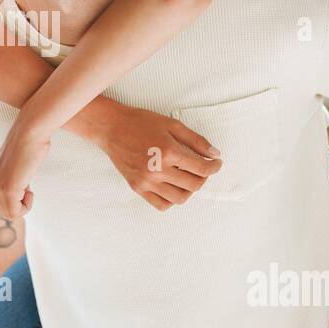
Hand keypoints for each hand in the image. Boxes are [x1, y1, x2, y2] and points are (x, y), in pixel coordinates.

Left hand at [0, 120, 50, 218]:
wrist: (30, 132)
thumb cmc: (30, 144)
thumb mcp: (17, 163)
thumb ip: (13, 176)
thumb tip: (21, 187)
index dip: (16, 197)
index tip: (24, 182)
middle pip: (3, 210)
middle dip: (19, 204)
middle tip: (27, 186)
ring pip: (9, 214)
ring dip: (23, 205)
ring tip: (28, 186)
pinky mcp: (8, 189)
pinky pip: (16, 213)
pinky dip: (27, 205)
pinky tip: (30, 188)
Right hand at [93, 104, 221, 210]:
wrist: (112, 128)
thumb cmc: (141, 123)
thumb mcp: (172, 125)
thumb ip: (196, 140)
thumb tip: (215, 154)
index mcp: (169, 152)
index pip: (201, 168)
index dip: (214, 167)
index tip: (216, 163)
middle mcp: (158, 170)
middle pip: (194, 185)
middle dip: (204, 177)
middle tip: (202, 169)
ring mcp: (147, 182)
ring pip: (180, 198)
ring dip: (189, 190)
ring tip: (187, 178)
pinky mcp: (138, 188)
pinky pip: (161, 204)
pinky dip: (172, 200)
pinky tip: (172, 186)